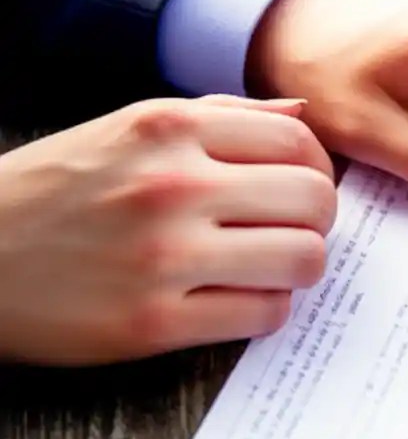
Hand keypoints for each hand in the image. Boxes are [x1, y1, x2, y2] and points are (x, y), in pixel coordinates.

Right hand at [0, 96, 336, 364]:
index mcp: (168, 127)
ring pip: (303, 259)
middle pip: (315, 201)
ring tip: (266, 268)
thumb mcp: (129, 129)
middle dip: (316, 221)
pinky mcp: (154, 322)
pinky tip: (235, 300)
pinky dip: (264, 310)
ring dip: (296, 269)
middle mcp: (171, 185)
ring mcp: (164, 256)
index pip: (300, 142)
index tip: (302, 189)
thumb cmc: (57, 191)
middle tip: (290, 233)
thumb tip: (302, 116)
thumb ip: (221, 117)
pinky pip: (264, 315)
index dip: (318, 170)